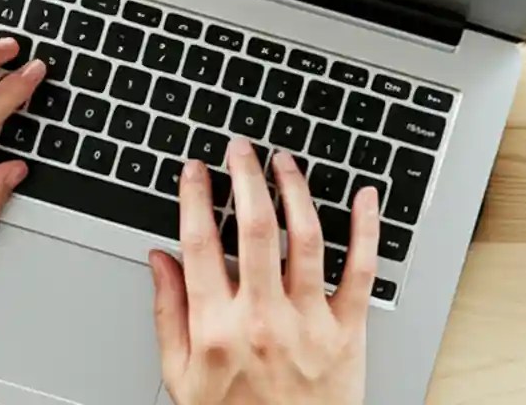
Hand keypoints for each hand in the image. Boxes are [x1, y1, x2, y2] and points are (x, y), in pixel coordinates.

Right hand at [150, 138, 380, 404]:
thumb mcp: (181, 376)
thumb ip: (168, 314)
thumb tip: (159, 259)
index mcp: (216, 327)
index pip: (199, 243)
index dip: (195, 197)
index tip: (195, 169)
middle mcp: (262, 318)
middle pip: (253, 228)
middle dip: (245, 177)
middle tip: (240, 149)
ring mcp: (309, 322)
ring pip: (305, 238)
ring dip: (295, 190)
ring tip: (285, 161)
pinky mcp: (348, 331)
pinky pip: (362, 271)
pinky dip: (367, 229)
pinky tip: (364, 196)